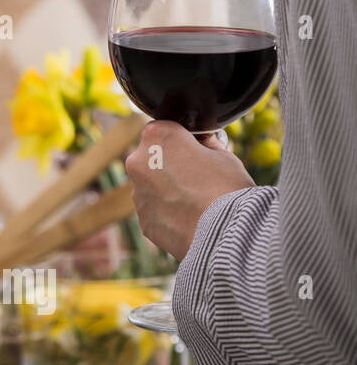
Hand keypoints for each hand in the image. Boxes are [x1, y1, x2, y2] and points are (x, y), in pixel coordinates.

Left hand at [124, 121, 253, 259]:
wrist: (225, 235)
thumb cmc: (228, 190)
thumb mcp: (224, 156)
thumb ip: (205, 145)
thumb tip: (201, 143)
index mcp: (157, 137)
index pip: (163, 129)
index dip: (181, 139)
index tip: (196, 150)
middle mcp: (138, 161)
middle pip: (152, 156)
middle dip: (171, 163)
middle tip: (198, 178)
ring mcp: (137, 192)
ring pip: (151, 184)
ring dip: (167, 189)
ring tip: (197, 202)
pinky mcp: (142, 219)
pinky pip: (155, 209)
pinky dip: (168, 212)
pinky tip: (191, 219)